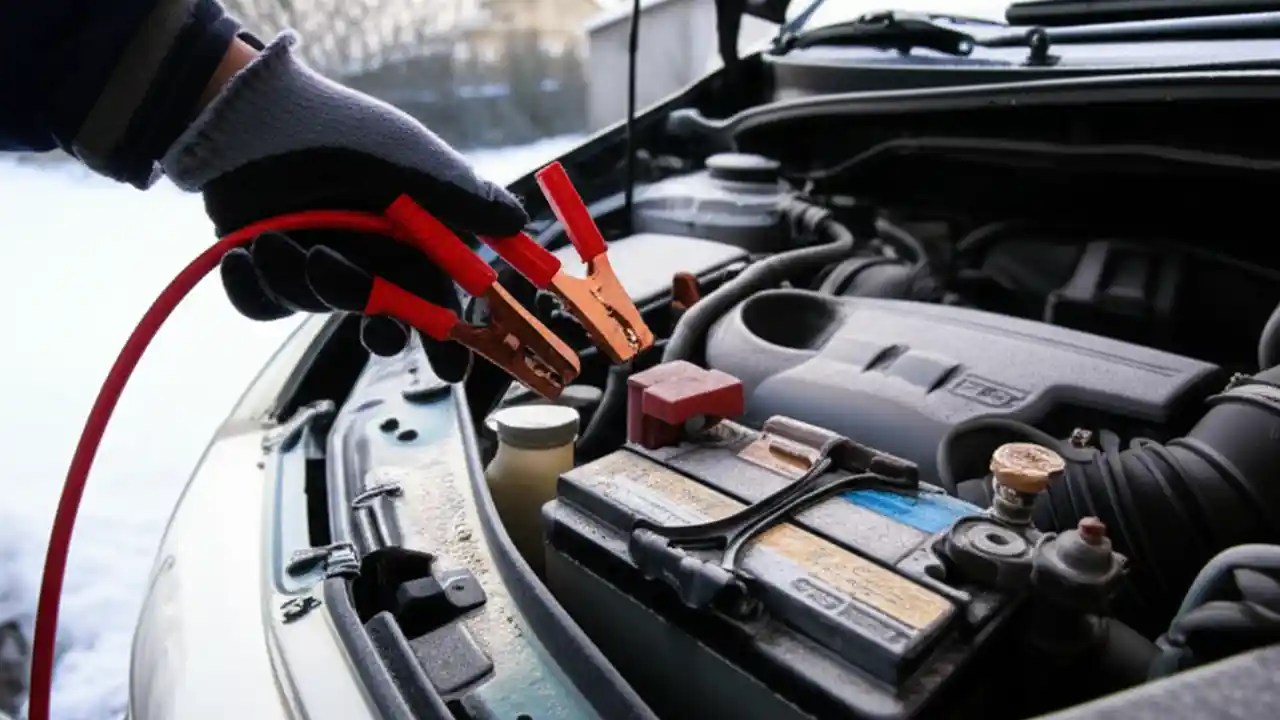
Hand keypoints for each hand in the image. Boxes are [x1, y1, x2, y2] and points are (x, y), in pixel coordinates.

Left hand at [161, 33, 526, 381]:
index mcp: (409, 240)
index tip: (452, 370)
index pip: (437, 299)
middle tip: (377, 325)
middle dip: (380, 328)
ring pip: (318, 307)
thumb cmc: (344, 133)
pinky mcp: (267, 270)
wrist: (254, 117)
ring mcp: (315, 266)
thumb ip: (464, 196)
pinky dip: (252, 288)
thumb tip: (519, 220)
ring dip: (300, 280)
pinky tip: (243, 255)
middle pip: (383, 321)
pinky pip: (263, 306)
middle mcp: (367, 258)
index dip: (447, 337)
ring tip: (275, 238)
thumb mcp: (413, 161)